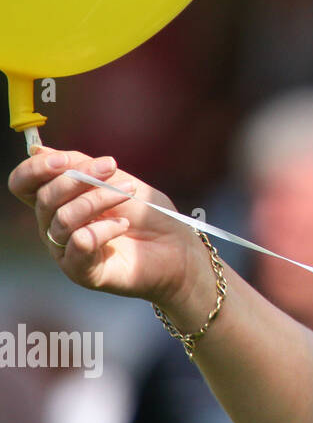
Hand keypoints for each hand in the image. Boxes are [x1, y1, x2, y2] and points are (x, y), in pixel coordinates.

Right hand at [7, 146, 207, 309]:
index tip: (65, 159)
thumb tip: (37, 150)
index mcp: (58, 203)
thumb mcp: (116, 179)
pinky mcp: (83, 271)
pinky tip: (123, 224)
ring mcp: (66, 251)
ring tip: (129, 192)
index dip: (35, 170)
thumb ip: (80, 165)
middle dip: (79, 178)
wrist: (178, 248)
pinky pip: (79, 244)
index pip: (24, 185)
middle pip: (44, 199)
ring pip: (64, 219)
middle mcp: (54, 227)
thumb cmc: (148, 214)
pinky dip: (104, 229)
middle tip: (112, 167)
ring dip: (100, 199)